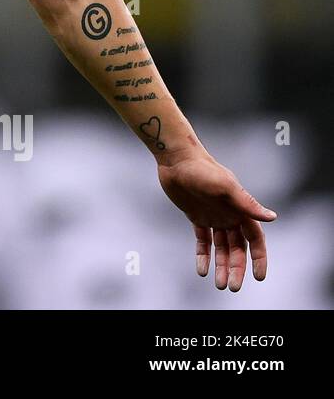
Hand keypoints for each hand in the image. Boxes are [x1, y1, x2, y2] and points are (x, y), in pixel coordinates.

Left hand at [156, 148, 275, 291]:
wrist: (176, 160)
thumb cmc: (203, 170)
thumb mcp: (225, 187)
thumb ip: (247, 203)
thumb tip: (272, 217)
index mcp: (241, 210)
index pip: (255, 240)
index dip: (258, 258)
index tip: (259, 277)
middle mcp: (230, 215)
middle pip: (237, 248)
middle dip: (236, 268)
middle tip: (232, 287)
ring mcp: (213, 217)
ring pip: (220, 247)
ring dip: (220, 265)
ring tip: (218, 284)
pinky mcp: (196, 216)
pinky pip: (202, 240)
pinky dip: (203, 254)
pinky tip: (201, 269)